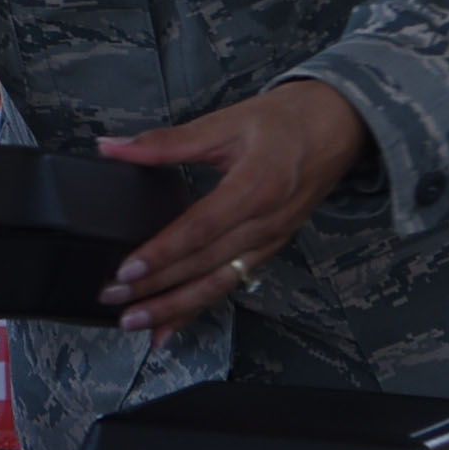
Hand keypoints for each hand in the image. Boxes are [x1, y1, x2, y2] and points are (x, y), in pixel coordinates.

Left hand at [94, 80, 368, 332]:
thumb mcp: (224, 122)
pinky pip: (231, 284)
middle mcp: (266, 222)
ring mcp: (271, 240)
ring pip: (220, 284)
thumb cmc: (282, 122)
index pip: (202, 228)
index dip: (164, 252)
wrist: (336, 127)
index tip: (127, 270)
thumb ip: (165, 142)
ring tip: (137, 322)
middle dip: (159, 288)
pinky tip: (170, 327)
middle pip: (207, 264)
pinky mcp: (270, 249)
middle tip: (115, 299)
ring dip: (177, 308)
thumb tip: (112, 147)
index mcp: (256, 186)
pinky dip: (199, 308)